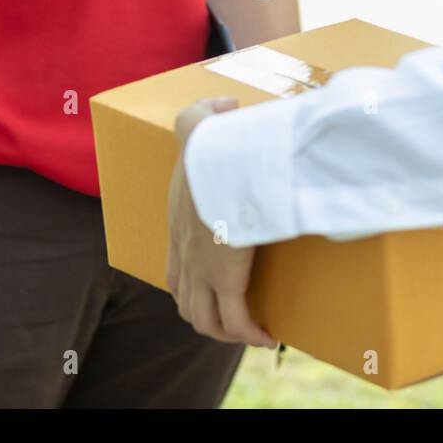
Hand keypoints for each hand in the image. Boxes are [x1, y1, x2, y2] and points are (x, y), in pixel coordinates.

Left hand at [166, 98, 276, 348]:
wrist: (221, 165)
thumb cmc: (211, 147)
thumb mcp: (197, 124)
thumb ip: (204, 110)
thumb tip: (224, 106)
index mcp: (179, 224)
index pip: (175, 267)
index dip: (191, 283)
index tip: (216, 287)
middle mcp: (185, 253)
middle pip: (186, 300)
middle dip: (208, 315)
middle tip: (235, 316)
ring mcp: (203, 270)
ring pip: (205, 319)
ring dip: (228, 332)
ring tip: (251, 332)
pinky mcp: (226, 279)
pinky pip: (235, 322)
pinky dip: (250, 335)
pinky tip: (267, 337)